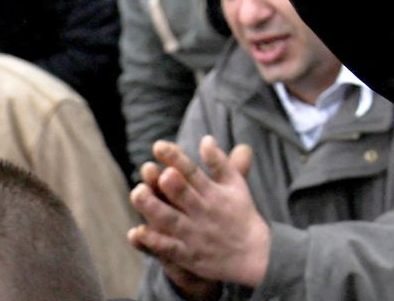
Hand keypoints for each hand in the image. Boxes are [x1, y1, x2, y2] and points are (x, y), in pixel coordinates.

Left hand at [129, 137, 269, 289]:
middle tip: (149, 169)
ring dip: (154, 207)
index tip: (158, 146)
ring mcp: (195, 234)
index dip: (176, 158)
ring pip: (171, 219)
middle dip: (168, 183)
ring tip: (138, 193)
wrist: (256, 255)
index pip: (193, 172)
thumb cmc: (242, 214)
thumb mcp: (236, 185)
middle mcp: (203, 211)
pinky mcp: (189, 255)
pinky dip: (154, 241)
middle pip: (182, 194)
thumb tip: (205, 138)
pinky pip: (169, 248)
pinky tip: (138, 232)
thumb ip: (219, 162)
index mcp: (214, 193)